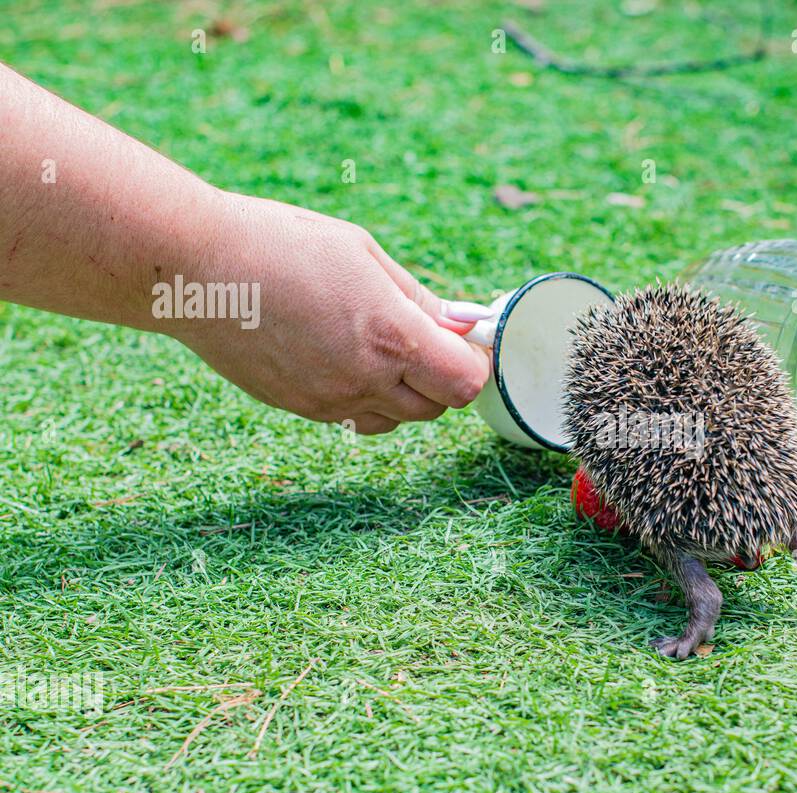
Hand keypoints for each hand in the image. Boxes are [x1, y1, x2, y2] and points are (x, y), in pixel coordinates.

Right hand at [169, 192, 491, 434]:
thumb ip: (417, 299)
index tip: (468, 342)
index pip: (464, 382)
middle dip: (443, 377)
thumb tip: (457, 325)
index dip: (474, 363)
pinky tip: (347, 358)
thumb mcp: (364, 254)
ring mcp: (330, 401)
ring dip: (407, 393)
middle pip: (437, 407)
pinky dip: (368, 398)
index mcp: (390, 335)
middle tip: (429, 342)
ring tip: (383, 348)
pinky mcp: (300, 408)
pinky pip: (357, 418)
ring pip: (398, 419)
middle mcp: (364, 378)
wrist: (195, 268)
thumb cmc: (281, 243)